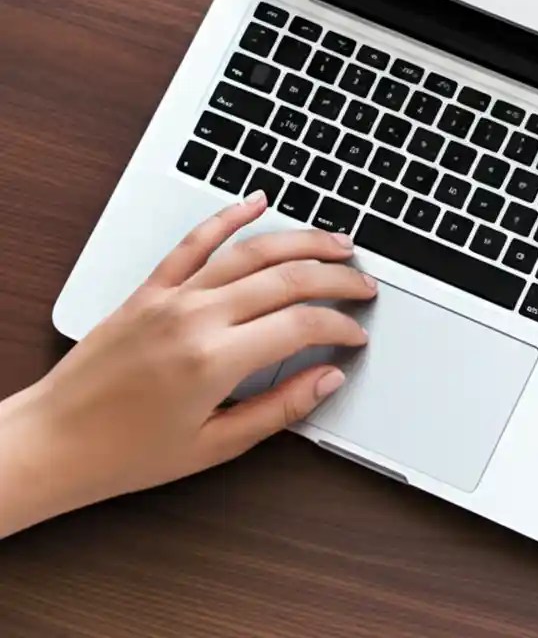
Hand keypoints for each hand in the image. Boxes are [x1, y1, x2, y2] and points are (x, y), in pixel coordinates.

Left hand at [0, 192, 376, 536]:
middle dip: (337, 278)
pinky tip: (256, 203)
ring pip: (250, 251)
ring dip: (301, 241)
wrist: (53, 440)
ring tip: (337, 244)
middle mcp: (195, 317)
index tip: (357, 335)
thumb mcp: (216, 444)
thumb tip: (328, 379)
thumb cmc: (126, 453)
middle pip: (287, 278)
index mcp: (215, 359)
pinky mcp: (149, 290)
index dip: (341, 326)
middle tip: (365, 286)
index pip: (301, 324)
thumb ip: (280, 408)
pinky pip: (194, 242)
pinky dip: (228, 217)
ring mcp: (170, 297)